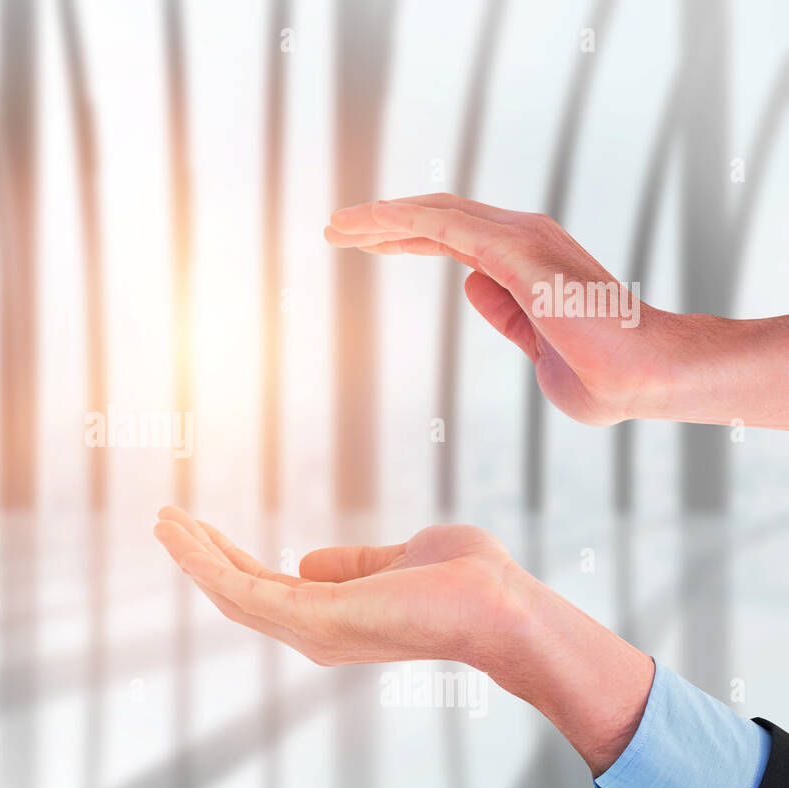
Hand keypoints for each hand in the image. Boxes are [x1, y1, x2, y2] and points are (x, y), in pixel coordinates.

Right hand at [153, 505, 525, 668]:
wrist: (501, 605)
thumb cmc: (467, 583)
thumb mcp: (398, 559)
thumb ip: (353, 563)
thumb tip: (307, 560)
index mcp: (332, 617)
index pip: (265, 589)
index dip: (228, 559)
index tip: (201, 529)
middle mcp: (313, 632)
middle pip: (238, 594)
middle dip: (199, 557)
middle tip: (165, 520)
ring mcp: (309, 630)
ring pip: (230, 593)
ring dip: (191, 556)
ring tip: (161, 520)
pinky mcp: (310, 619)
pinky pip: (241, 590)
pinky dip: (204, 562)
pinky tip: (181, 535)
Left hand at [323, 193, 745, 426]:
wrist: (647, 379)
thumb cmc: (607, 376)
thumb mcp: (538, 348)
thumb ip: (508, 315)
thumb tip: (472, 284)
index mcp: (525, 262)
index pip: (452, 239)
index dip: (406, 238)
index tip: (365, 245)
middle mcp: (522, 239)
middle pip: (436, 218)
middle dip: (383, 222)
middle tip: (335, 227)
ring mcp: (521, 240)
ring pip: (434, 214)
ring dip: (381, 217)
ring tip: (335, 224)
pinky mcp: (517, 252)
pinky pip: (446, 226)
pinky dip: (403, 219)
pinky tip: (368, 222)